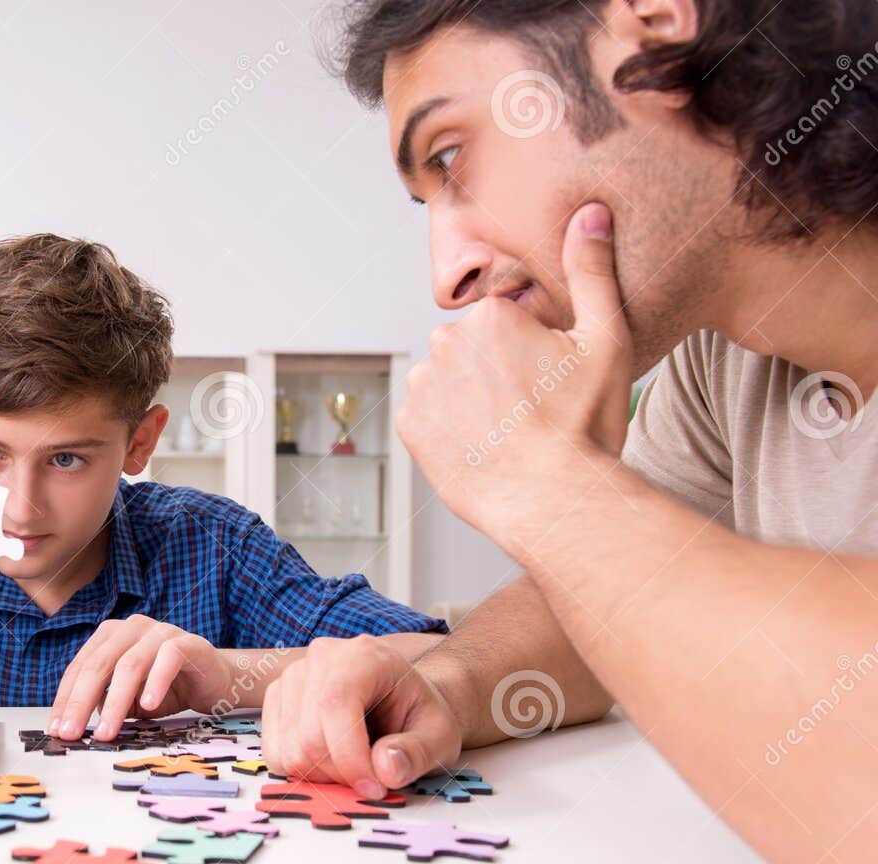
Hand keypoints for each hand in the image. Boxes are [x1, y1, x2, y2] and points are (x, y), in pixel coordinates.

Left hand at [47, 615, 237, 740]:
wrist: (217, 681)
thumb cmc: (168, 689)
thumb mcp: (130, 701)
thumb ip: (106, 705)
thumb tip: (76, 725)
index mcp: (110, 637)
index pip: (79, 668)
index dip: (65, 699)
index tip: (56, 729)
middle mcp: (130, 628)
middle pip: (98, 665)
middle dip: (80, 702)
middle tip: (71, 733)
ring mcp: (159, 631)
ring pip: (129, 665)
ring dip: (114, 702)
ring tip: (106, 732)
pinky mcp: (187, 641)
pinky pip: (167, 659)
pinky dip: (155, 683)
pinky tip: (147, 706)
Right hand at [260, 636, 462, 797]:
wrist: (401, 702)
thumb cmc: (419, 716)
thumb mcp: (440, 736)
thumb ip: (418, 752)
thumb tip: (386, 769)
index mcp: (364, 655)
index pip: (335, 703)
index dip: (350, 756)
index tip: (375, 788)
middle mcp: (321, 658)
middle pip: (309, 734)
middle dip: (341, 773)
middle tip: (371, 780)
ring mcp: (292, 676)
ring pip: (289, 749)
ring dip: (322, 775)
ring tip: (353, 766)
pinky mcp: (277, 699)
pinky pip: (275, 753)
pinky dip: (302, 771)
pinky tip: (330, 760)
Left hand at [398, 203, 634, 550]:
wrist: (550, 500)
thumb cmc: (583, 426)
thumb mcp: (606, 341)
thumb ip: (593, 270)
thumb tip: (590, 212)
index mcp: (491, 315)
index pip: (507, 323)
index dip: (533, 352)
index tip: (550, 383)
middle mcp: (444, 342)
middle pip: (474, 350)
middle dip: (497, 371)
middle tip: (532, 410)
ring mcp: (421, 386)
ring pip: (449, 382)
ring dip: (470, 399)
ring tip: (508, 431)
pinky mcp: (409, 426)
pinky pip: (428, 417)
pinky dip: (449, 429)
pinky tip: (481, 446)